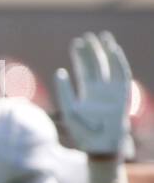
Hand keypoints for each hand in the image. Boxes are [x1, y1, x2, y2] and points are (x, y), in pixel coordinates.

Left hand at [53, 31, 132, 158]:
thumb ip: (64, 91)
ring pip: (110, 67)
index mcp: (86, 94)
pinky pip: (122, 75)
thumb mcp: (69, 110)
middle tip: (86, 36)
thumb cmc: (83, 132)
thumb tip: (59, 71)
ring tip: (101, 37)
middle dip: (92, 51)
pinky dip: (119, 62)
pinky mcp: (122, 95)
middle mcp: (100, 91)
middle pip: (96, 66)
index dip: (80, 57)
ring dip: (106, 52)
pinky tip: (113, 49)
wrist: (100, 146)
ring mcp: (112, 92)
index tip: (75, 42)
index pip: (83, 70)